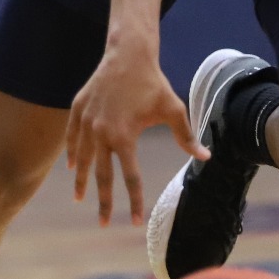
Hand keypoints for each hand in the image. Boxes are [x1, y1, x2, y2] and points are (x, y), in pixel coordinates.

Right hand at [63, 35, 205, 225]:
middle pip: (101, 175)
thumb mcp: (173, 110)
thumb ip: (186, 136)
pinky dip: (72, 153)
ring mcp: (86, 121)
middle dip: (103, 201)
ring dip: (81, 180)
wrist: (128, 54)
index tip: (135, 221)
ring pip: (81, 158)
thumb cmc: (153, 83)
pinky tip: (72, 166)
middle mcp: (100, 133)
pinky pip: (72, 137)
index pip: (130, 177)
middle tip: (103, 223)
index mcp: (123, 137)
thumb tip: (206, 157)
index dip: (134, 201)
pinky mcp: (77, 109)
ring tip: (79, 198)